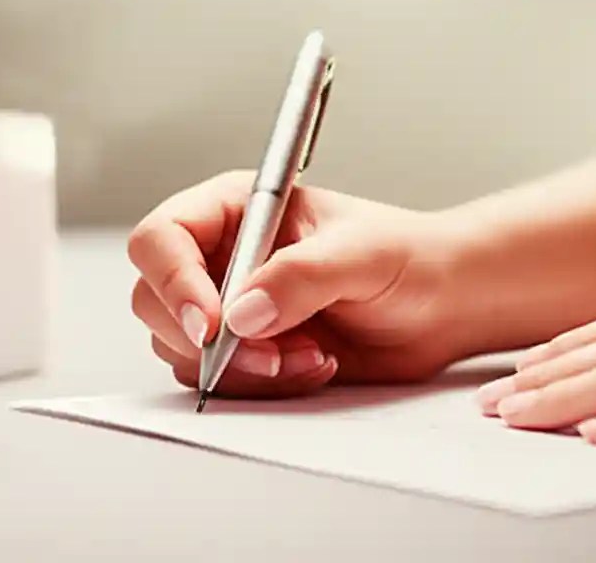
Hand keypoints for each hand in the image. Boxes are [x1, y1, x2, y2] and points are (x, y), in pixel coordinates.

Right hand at [126, 170, 478, 398]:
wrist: (442, 306)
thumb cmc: (408, 258)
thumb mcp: (361, 255)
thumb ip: (301, 277)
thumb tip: (241, 312)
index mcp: (235, 209)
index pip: (162, 238)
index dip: (173, 281)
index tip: (211, 323)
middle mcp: (220, 256)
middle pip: (153, 299)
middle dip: (205, 338)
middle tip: (268, 352)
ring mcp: (227, 307)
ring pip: (181, 348)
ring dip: (240, 367)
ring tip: (309, 353)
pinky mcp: (244, 351)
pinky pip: (217, 380)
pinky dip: (260, 386)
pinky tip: (313, 364)